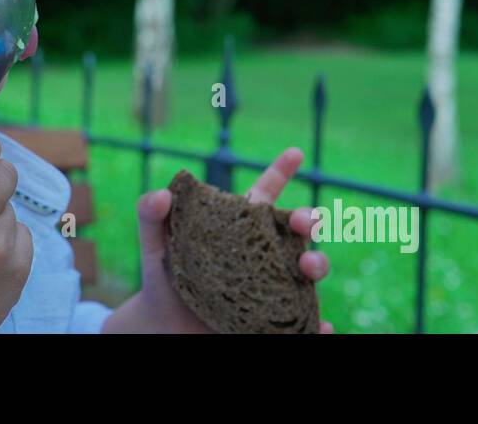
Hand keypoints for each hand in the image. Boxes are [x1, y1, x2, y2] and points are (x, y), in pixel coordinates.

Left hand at [103, 147, 333, 333]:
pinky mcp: (274, 320)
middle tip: (304, 223)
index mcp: (240, 227)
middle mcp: (264, 253)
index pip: (265, 193)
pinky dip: (320, 326)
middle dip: (309, 220)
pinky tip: (325, 327)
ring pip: (308, 272)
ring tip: (309, 267)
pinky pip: (304, 324)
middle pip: (297, 230)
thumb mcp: (155, 245)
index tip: (295, 152)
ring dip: (318, 263)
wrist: (163, 326)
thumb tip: (162, 194)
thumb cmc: (164, 279)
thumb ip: (152, 216)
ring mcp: (274, 286)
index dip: (281, 171)